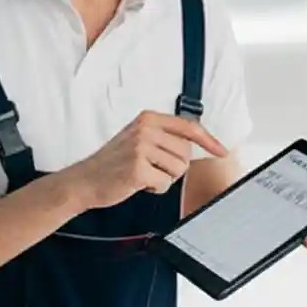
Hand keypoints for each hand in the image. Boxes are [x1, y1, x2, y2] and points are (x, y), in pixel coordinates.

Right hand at [62, 111, 228, 209]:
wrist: (85, 179)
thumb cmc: (114, 162)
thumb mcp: (138, 138)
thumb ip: (164, 135)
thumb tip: (198, 141)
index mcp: (148, 118)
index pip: (189, 127)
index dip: (209, 140)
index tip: (222, 151)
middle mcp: (145, 129)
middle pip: (185, 153)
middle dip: (173, 166)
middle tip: (151, 167)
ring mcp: (140, 147)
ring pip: (177, 169)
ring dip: (163, 178)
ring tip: (143, 173)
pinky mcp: (137, 168)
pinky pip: (164, 183)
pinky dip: (154, 188)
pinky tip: (138, 183)